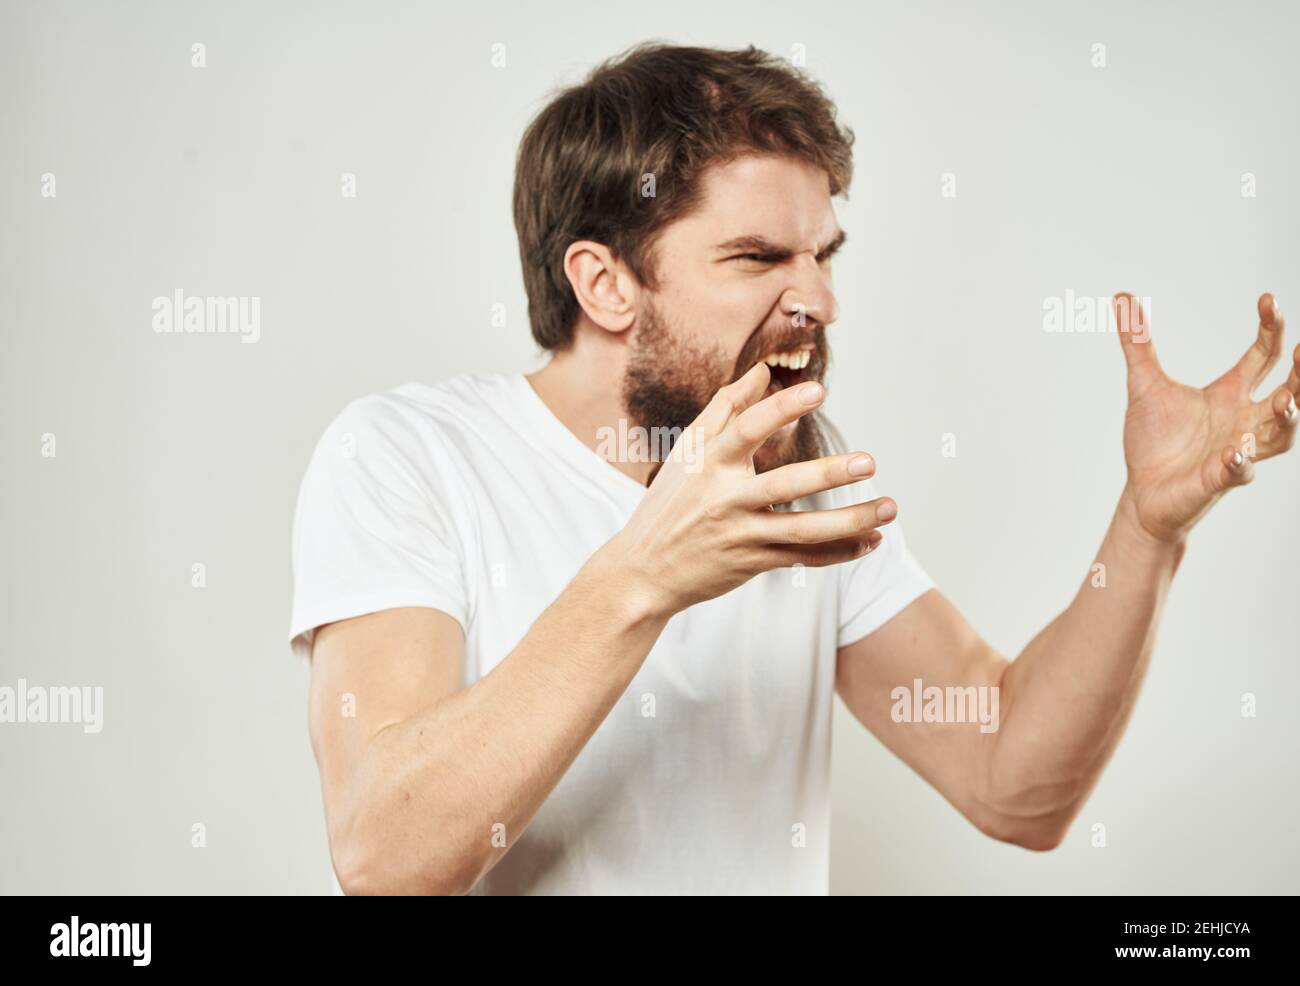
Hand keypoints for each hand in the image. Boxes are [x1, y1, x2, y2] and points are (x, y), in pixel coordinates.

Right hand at [602, 362, 896, 616]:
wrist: (642, 572)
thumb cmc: (669, 504)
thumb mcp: (687, 453)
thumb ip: (725, 409)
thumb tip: (762, 371)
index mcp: (708, 463)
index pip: (747, 429)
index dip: (781, 409)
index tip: (818, 391)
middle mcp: (725, 498)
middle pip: (783, 484)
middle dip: (828, 474)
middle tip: (868, 462)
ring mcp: (741, 534)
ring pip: (803, 529)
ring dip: (850, 520)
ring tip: (889, 508)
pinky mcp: (753, 564)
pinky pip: (804, 558)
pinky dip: (841, 552)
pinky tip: (872, 541)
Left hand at [1112, 292, 1297, 542]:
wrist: (1141, 491)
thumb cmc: (1152, 439)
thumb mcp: (1143, 384)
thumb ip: (1137, 343)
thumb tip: (1122, 297)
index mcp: (1230, 393)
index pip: (1264, 354)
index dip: (1271, 327)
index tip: (1268, 299)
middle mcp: (1243, 420)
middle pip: (1290, 392)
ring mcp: (1236, 451)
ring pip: (1280, 436)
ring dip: (1286, 418)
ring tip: (1286, 400)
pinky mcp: (1218, 479)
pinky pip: (1239, 472)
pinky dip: (1239, 462)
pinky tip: (1235, 451)